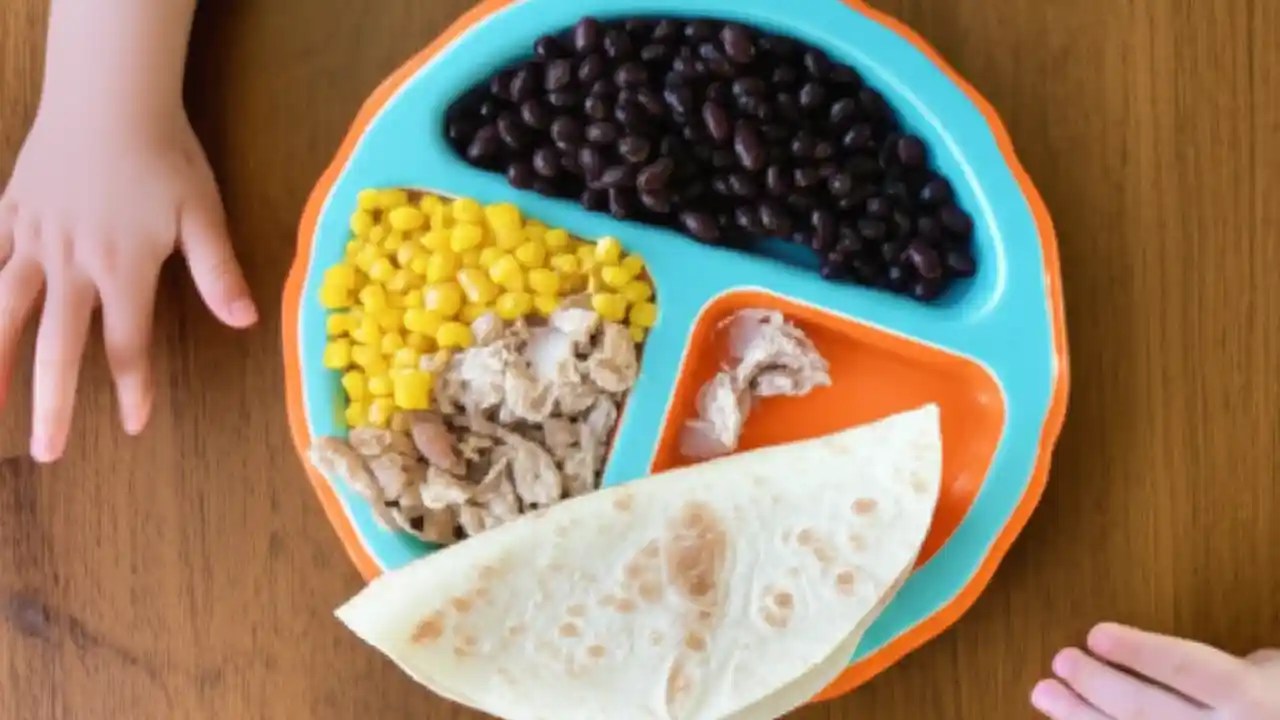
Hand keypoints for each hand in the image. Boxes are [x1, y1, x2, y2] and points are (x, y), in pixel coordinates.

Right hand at [0, 107, 256, 461]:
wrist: (108, 98)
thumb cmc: (164, 155)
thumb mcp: (202, 213)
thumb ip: (217, 271)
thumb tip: (244, 323)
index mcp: (123, 270)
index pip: (127, 345)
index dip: (133, 388)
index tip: (132, 426)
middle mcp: (72, 265)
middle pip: (60, 346)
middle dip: (55, 403)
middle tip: (47, 451)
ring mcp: (33, 241)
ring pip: (5, 311)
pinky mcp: (10, 216)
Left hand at [1032, 622, 1279, 718]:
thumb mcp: (1276, 677)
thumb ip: (1233, 668)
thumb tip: (1174, 661)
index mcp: (1251, 697)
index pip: (1187, 669)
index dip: (1139, 651)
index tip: (1095, 633)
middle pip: (1146, 711)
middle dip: (1096, 684)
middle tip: (1061, 659)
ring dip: (1081, 719)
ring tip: (1044, 694)